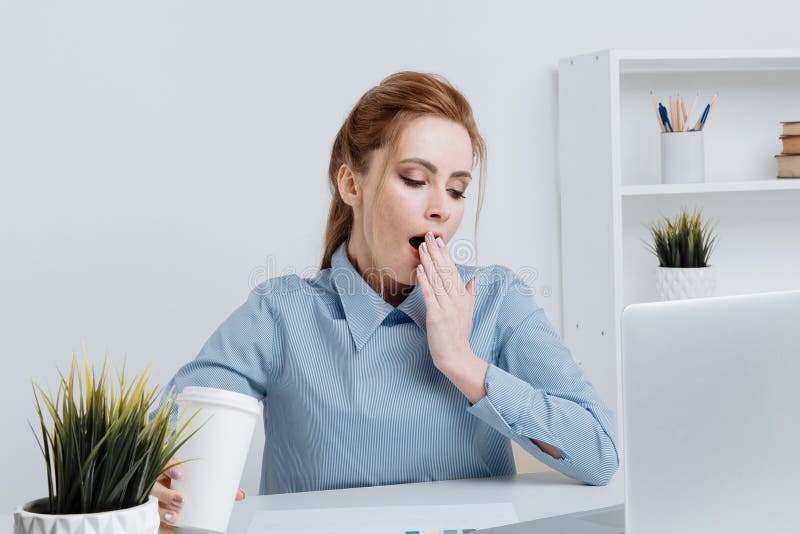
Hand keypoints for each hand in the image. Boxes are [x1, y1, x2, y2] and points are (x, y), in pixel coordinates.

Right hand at [151, 456, 245, 531]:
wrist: (172, 493)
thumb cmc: (186, 485)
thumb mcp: (198, 482)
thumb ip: (218, 486)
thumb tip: (240, 494)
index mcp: (167, 471)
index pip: (163, 464)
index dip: (170, 467)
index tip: (180, 474)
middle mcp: (156, 484)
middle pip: (155, 487)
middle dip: (167, 494)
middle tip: (182, 499)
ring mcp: (152, 499)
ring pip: (151, 504)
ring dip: (162, 511)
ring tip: (174, 517)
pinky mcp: (152, 513)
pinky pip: (151, 520)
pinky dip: (159, 527)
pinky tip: (168, 530)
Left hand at [415, 231, 477, 370]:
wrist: (456, 356)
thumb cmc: (459, 335)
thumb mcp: (468, 312)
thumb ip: (470, 294)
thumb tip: (474, 279)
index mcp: (463, 297)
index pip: (453, 270)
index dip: (445, 254)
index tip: (439, 240)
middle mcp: (457, 299)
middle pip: (445, 271)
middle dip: (436, 252)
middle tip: (428, 236)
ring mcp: (447, 307)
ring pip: (437, 280)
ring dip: (428, 262)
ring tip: (421, 247)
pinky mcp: (437, 316)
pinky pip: (430, 294)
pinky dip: (424, 280)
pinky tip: (419, 269)